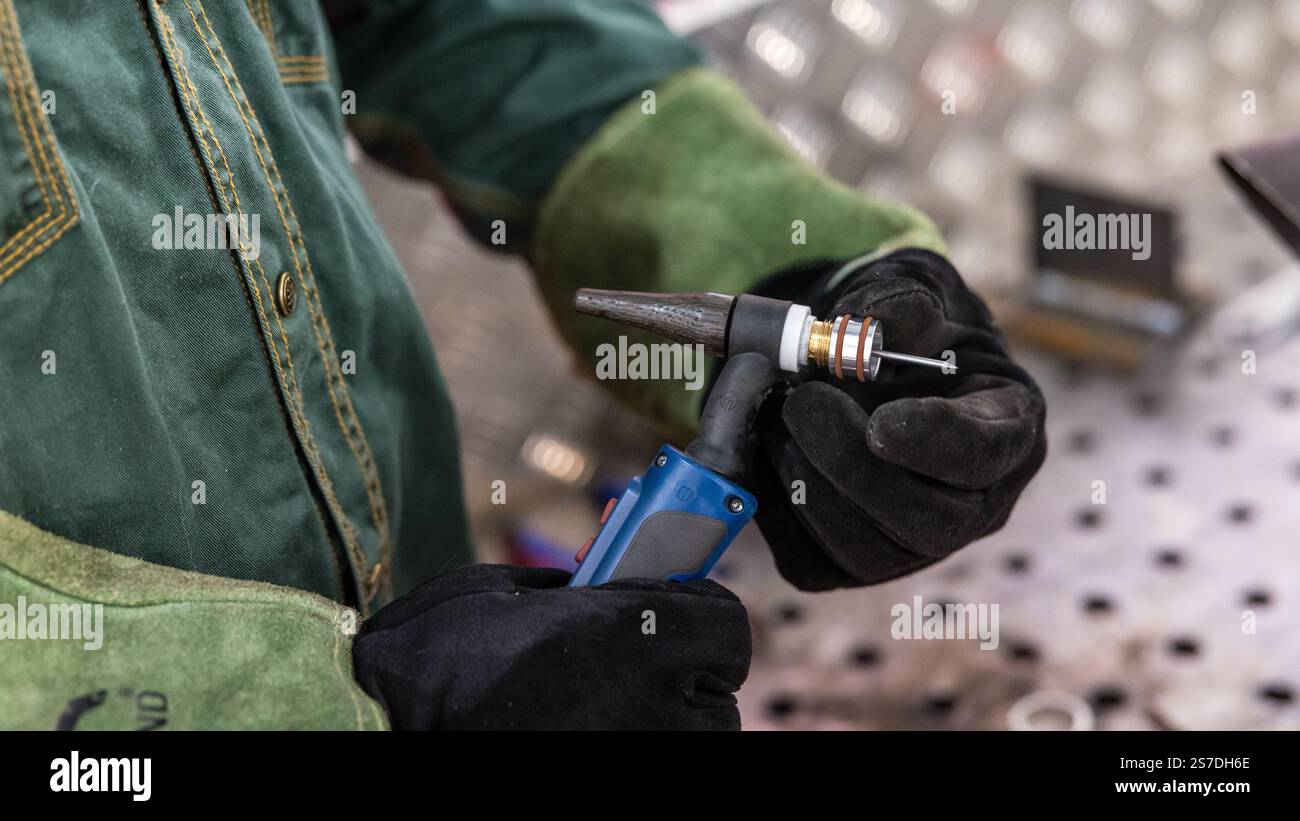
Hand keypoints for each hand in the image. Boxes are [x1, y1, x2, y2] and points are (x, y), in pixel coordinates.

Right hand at [351, 564, 750, 728]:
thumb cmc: (440, 655)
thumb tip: (622, 586)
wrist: (390, 727)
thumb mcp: (513, 589)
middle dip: (684, 667)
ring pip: (695, 733)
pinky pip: (655, 759)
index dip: (697, 612)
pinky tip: (588, 727)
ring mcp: (638, 755)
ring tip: (607, 700)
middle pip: (720, 686)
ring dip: (667, 714)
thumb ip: (587, 589)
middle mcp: (651, 703)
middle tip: (634, 657)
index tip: (670, 606)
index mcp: (632, 636)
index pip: (725, 624)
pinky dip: (636, 741)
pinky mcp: (615, 787)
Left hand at [748, 248, 1046, 588]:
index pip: (987, 452)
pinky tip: (765, 449)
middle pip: (930, 521)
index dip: (935, 443)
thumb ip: (901, 297)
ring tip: (775, 414)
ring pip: (865, 551)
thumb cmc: (904, 324)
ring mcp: (915, 544)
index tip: (881, 421)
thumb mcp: (914, 285)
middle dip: (852, 466)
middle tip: (800, 402)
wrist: (861, 361)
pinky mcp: (851, 566)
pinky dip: (775, 508)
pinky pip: (811, 561)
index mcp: (1009, 425)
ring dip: (805, 481)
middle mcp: (976, 501)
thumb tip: (874, 323)